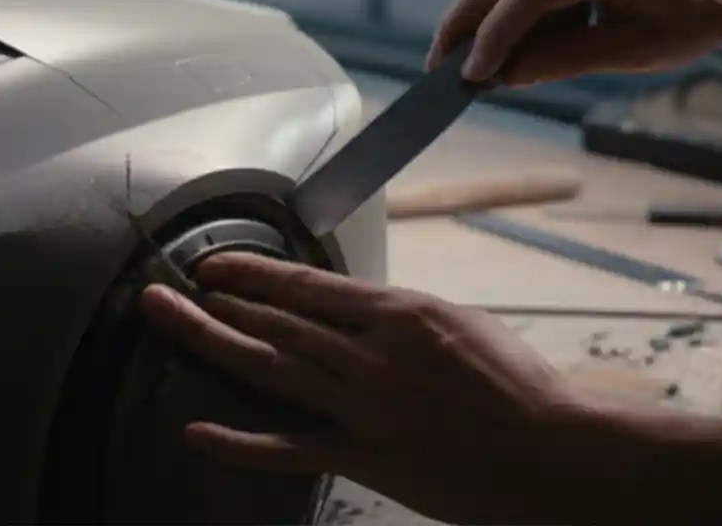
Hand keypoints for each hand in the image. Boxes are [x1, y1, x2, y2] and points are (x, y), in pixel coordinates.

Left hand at [139, 253, 585, 524]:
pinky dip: (239, 441)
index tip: (214, 266)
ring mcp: (362, 406)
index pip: (306, 285)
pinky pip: (288, 448)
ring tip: (170, 320)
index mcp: (399, 312)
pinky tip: (197, 431)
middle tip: (166, 288)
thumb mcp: (462, 323)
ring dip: (213, 341)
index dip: (252, 273)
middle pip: (276, 321)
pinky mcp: (364, 456)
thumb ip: (400, 317)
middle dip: (216, 300)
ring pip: (271, 368)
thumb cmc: (521, 387)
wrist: (555, 453)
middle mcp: (371, 354)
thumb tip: (353, 310)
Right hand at [427, 0, 721, 85]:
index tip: (471, 74)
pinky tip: (490, 42)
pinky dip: (494, 7)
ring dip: (472, 15)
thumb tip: (506, 75)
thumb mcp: (638, 52)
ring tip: (458, 60)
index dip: (494, 34)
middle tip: (437, 68)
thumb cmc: (690, 18)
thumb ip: (569, 61)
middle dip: (463, 22)